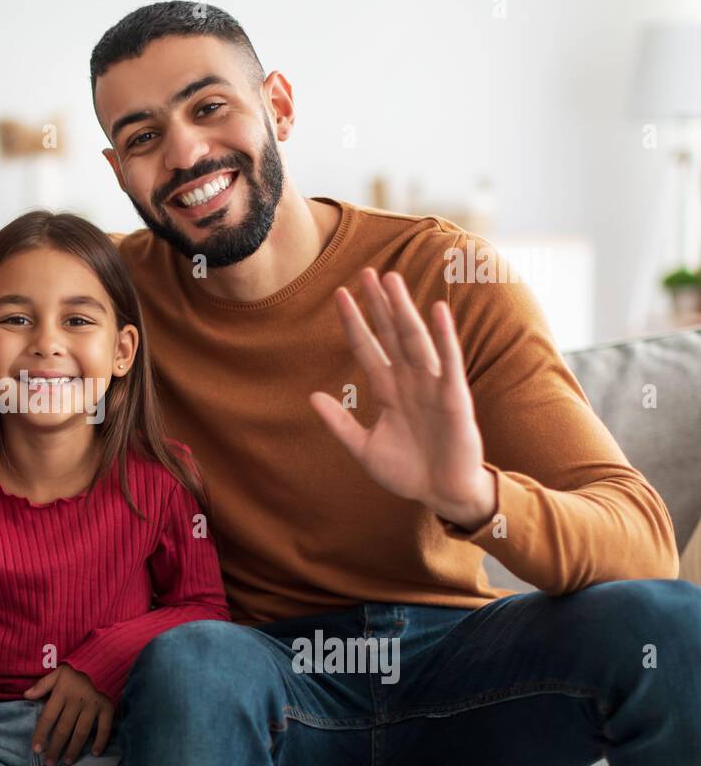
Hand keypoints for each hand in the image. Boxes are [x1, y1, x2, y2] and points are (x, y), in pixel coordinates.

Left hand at [25, 665, 113, 765]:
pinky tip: (95, 753)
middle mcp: (76, 701)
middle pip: (63, 729)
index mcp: (62, 692)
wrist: (104, 661)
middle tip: (49, 763)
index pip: (48, 717)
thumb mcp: (58, 672)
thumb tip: (25, 695)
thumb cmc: (77, 670)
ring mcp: (93, 705)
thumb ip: (42, 684)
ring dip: (74, 749)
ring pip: (81, 732)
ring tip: (67, 762)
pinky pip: (104, 728)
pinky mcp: (107, 708)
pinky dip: (101, 741)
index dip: (41, 734)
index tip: (36, 749)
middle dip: (55, 748)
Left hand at [308, 268, 496, 530]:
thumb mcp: (364, 449)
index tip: (339, 295)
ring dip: (403, 309)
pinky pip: (449, 360)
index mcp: (387, 390)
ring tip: (391, 280)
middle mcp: (409, 381)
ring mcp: (432, 385)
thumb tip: (312, 397)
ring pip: (415, 339)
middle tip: (366, 271)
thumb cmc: (406, 471)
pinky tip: (436, 309)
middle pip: (390, 334)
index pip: (367, 347)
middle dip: (378, 304)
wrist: (441, 493)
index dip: (353, 322)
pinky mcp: (454, 396)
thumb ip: (340, 423)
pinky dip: (443, 335)